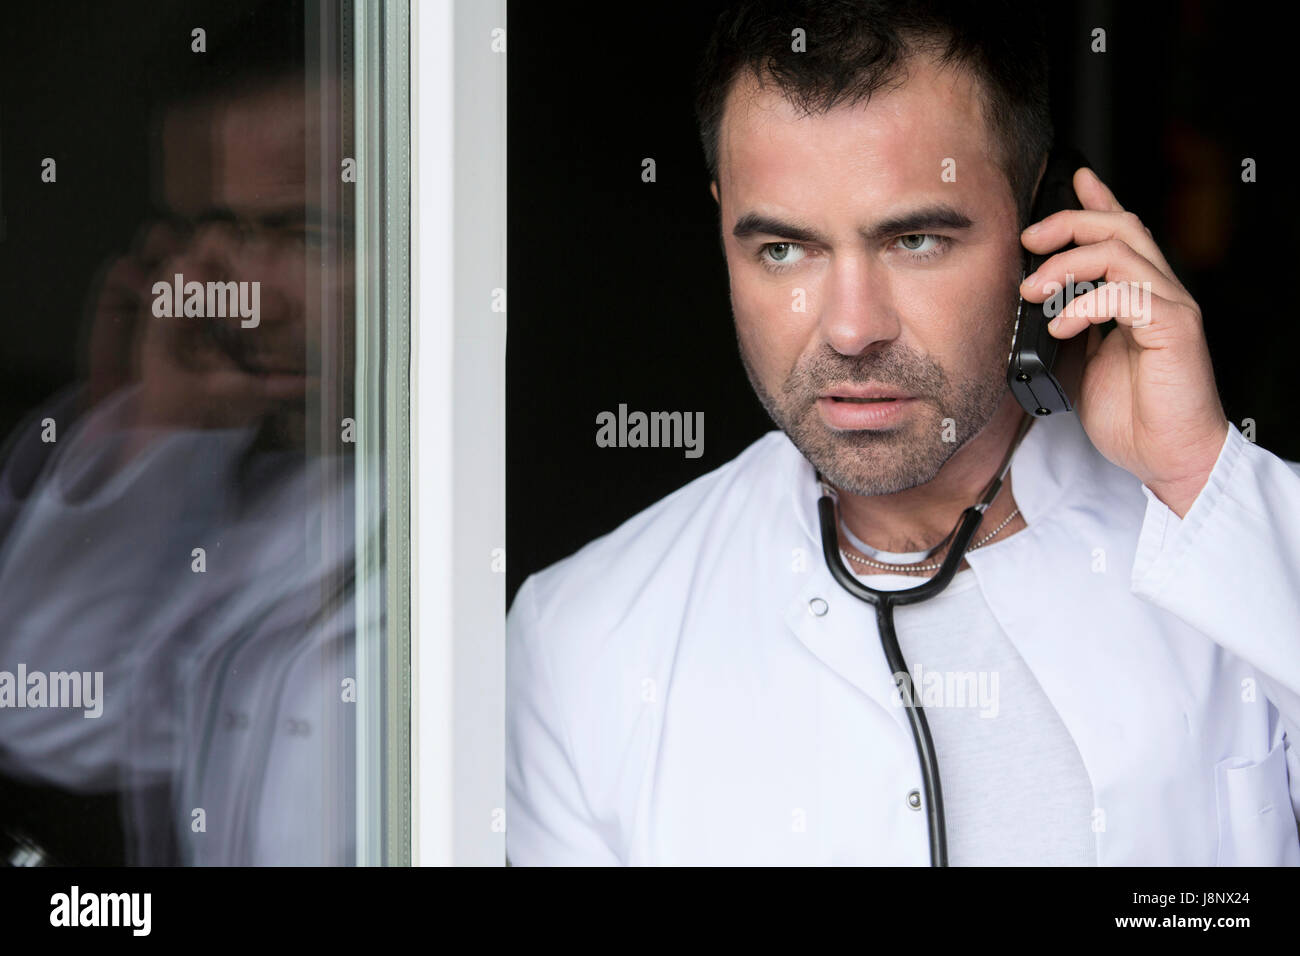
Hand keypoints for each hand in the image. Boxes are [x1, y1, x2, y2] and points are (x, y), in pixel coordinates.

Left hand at [1018, 167, 1228, 517]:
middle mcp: (1158, 293)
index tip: (1072, 179)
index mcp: (1137, 297)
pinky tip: (1063, 326)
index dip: (1099, 200)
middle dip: (1069, 223)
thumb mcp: (1079, 363)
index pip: (1122, 233)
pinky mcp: (1175, 329)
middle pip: (1121, 227)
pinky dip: (1086, 303)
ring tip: (1034, 292)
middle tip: (1029, 241)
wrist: (1167, 457)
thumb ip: (1065, 326)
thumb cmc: (1131, 415)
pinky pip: (1129, 294)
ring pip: (1121, 252)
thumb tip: (1029, 306)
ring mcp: (1170, 307)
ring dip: (1067, 264)